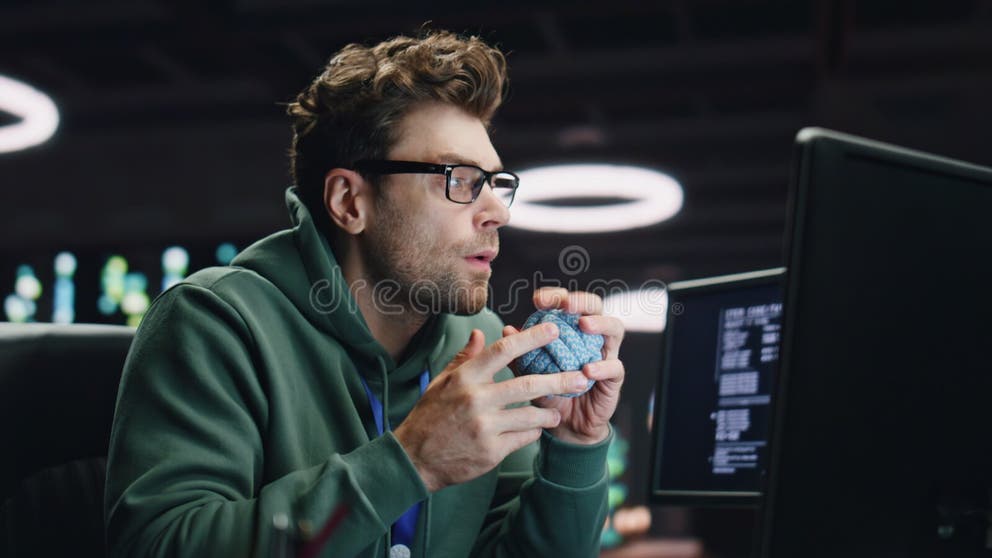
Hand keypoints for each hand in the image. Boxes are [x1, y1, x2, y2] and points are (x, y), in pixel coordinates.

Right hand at [393, 324, 593, 492]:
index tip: (554, 329)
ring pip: (531, 414)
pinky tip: (536, 428)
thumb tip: (480, 334)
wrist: (415, 459)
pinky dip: (534, 431)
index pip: (503, 350)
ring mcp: (485, 426)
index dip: (531, 338)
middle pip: (527, 384)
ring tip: (558, 410)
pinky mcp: (492, 451)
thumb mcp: (442, 382)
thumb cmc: (430, 416)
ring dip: (549, 411)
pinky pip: (524, 437)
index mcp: (465, 377)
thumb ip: (465, 358)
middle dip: (559, 379)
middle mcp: (476, 399)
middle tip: (581, 376)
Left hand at [503, 287, 625, 445]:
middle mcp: (591, 339)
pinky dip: (602, 366)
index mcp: (571, 332)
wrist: (564, 427)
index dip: (556, 297)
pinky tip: (588, 370)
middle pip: (596, 307)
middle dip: (582, 301)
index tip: (538, 299)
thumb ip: (521, 353)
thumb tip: (507, 329)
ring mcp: (605, 356)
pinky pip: (614, 367)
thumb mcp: (529, 373)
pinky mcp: (613, 379)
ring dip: (600, 323)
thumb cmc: (547, 394)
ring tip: (584, 325)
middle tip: (566, 304)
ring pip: (614, 329)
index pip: (568, 304)